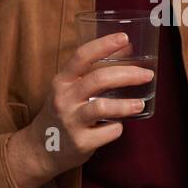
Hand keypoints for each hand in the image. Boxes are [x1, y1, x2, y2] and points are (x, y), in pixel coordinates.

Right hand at [6, 32, 152, 187]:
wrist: (40, 150)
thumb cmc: (62, 113)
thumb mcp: (70, 89)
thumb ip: (95, 69)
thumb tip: (127, 48)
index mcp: (62, 81)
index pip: (82, 56)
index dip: (104, 45)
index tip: (124, 37)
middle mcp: (64, 99)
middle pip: (98, 80)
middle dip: (127, 75)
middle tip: (147, 74)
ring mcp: (71, 121)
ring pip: (103, 107)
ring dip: (126, 105)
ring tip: (140, 104)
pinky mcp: (80, 142)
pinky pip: (108, 131)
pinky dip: (117, 128)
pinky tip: (117, 126)